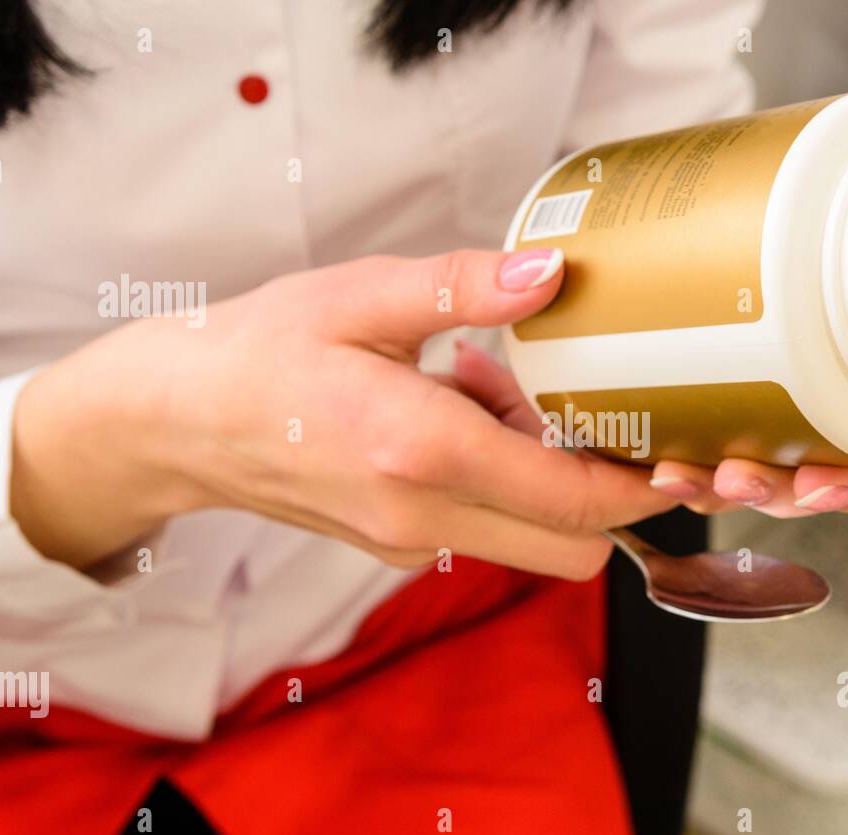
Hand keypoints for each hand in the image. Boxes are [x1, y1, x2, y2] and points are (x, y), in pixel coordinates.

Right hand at [10, 248, 678, 578]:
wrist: (173, 422)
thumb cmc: (260, 352)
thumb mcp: (362, 297)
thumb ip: (466, 289)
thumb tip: (554, 273)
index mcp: (424, 453)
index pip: (578, 501)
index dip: (643, 485)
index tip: (674, 447)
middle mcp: (425, 518)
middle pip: (574, 548)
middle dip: (601, 491)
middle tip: (572, 407)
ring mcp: (409, 544)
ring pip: (530, 539)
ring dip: (540, 477)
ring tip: (481, 387)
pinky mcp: (396, 548)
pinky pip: (481, 530)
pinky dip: (493, 482)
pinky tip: (445, 409)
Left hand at [652, 42, 847, 517]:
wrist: (770, 236)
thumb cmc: (840, 227)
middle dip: (846, 489)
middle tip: (801, 484)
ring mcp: (815, 420)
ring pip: (807, 482)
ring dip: (766, 494)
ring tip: (717, 477)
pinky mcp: (757, 425)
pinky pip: (740, 469)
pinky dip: (705, 479)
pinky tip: (670, 473)